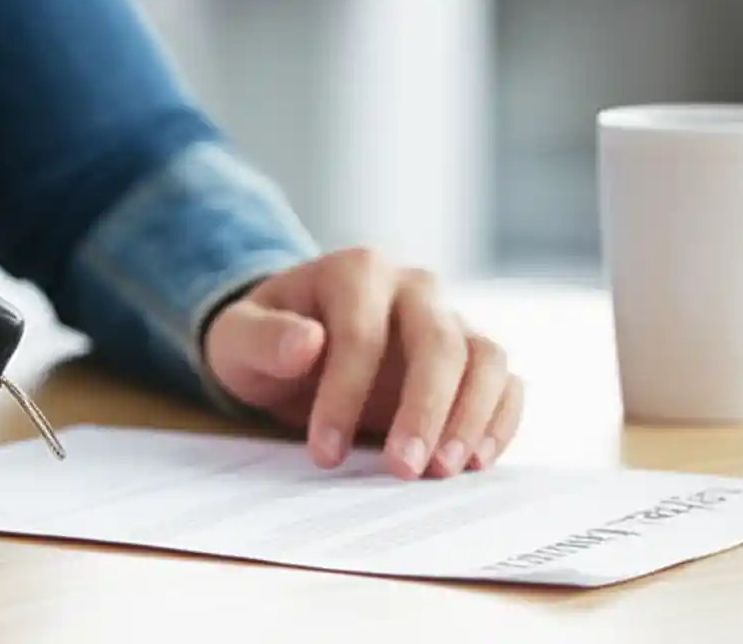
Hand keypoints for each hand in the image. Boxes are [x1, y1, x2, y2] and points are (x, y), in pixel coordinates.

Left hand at [204, 248, 522, 479]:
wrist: (293, 345)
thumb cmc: (266, 342)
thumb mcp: (238, 339)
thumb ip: (261, 338)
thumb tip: (306, 343)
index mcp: (357, 271)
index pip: (363, 333)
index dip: (345, 395)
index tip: (324, 453)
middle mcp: (414, 287)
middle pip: (438, 342)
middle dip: (424, 410)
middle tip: (403, 470)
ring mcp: (450, 320)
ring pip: (485, 358)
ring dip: (472, 416)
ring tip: (444, 472)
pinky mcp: (471, 358)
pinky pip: (505, 382)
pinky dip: (500, 421)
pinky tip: (475, 462)